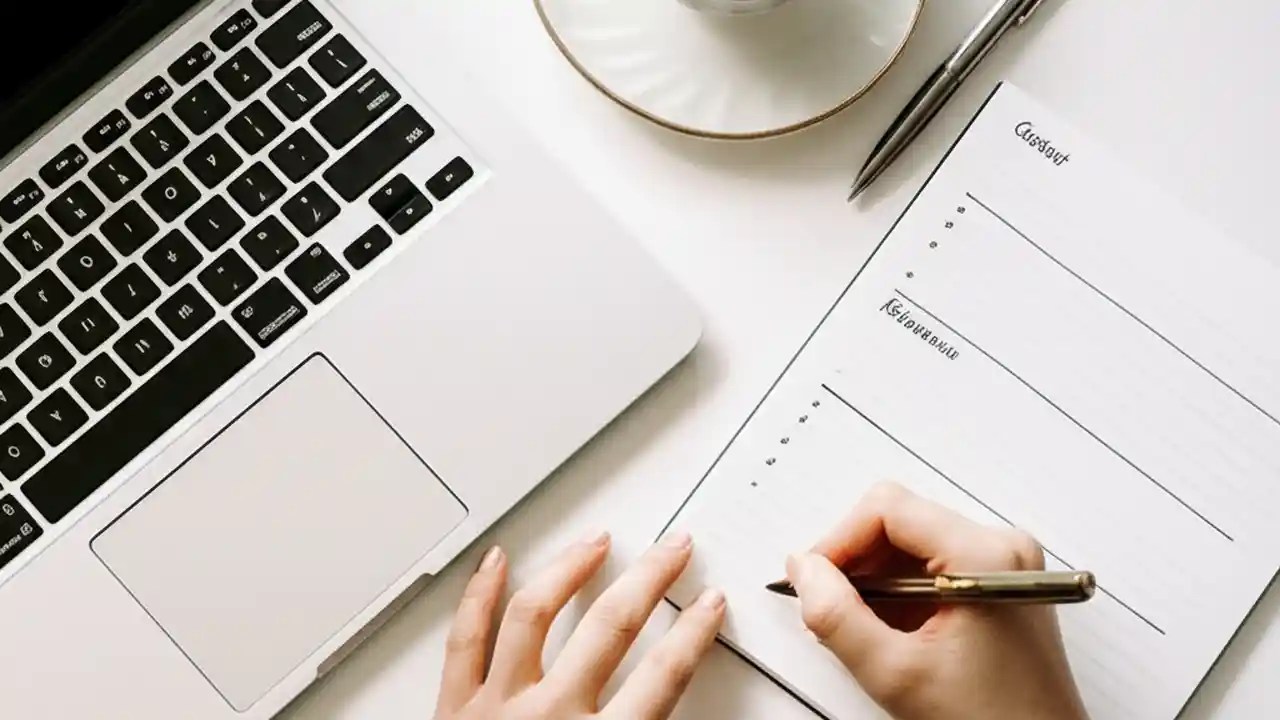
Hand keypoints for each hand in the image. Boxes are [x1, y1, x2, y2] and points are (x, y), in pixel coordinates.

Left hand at [434, 531, 724, 719]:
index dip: (694, 633)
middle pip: (612, 627)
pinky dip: (479, 594)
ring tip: (596, 543)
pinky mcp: (451, 709)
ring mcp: (497, 707)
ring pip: (537, 613)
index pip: (663, 675)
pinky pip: (464, 637)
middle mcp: (548, 717)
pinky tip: (496, 562)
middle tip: (672, 550)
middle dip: (652, 578)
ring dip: (572, 569)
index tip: (709, 604)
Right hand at [787, 483, 1088, 719]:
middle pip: (899, 522)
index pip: (888, 508)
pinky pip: (932, 565)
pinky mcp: (999, 582)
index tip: (813, 578)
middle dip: (854, 562)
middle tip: (828, 608)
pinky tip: (888, 631)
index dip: (838, 540)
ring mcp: (1004, 564)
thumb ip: (836, 616)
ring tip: (859, 629)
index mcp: (985, 557)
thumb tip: (804, 570)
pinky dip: (899, 593)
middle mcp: (1002, 548)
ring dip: (874, 581)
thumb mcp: (895, 673)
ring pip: (911, 544)